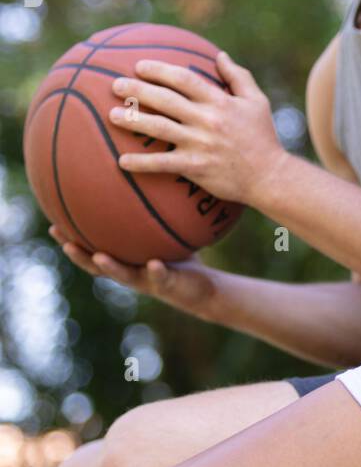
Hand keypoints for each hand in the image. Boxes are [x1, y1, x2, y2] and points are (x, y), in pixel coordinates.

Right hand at [48, 225, 222, 321]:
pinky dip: (156, 271)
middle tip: (64, 242)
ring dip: (110, 267)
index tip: (53, 225)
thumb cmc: (177, 257)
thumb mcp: (162, 234)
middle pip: (97, 267)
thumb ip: (148, 215)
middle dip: (80, 256)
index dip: (71, 240)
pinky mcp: (169, 285)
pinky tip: (154, 263)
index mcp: (123, 260)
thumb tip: (139, 179)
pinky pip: (161, 277)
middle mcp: (130, 272)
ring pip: (124, 276)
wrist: (201, 287)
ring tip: (99, 257)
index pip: (91, 250)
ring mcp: (147, 280)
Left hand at [106, 51, 284, 205]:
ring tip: (111, 116)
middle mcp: (207, 120)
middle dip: (137, 90)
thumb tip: (220, 56)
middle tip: (115, 86)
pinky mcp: (195, 167)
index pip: (183, 79)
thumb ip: (238, 76)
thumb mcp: (257, 101)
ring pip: (159, 128)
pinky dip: (141, 163)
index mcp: (219, 101)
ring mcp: (200, 144)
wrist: (270, 176)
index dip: (159, 70)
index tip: (139, 66)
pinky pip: (163, 164)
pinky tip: (121, 161)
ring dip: (133, 120)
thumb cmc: (263, 137)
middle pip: (165, 100)